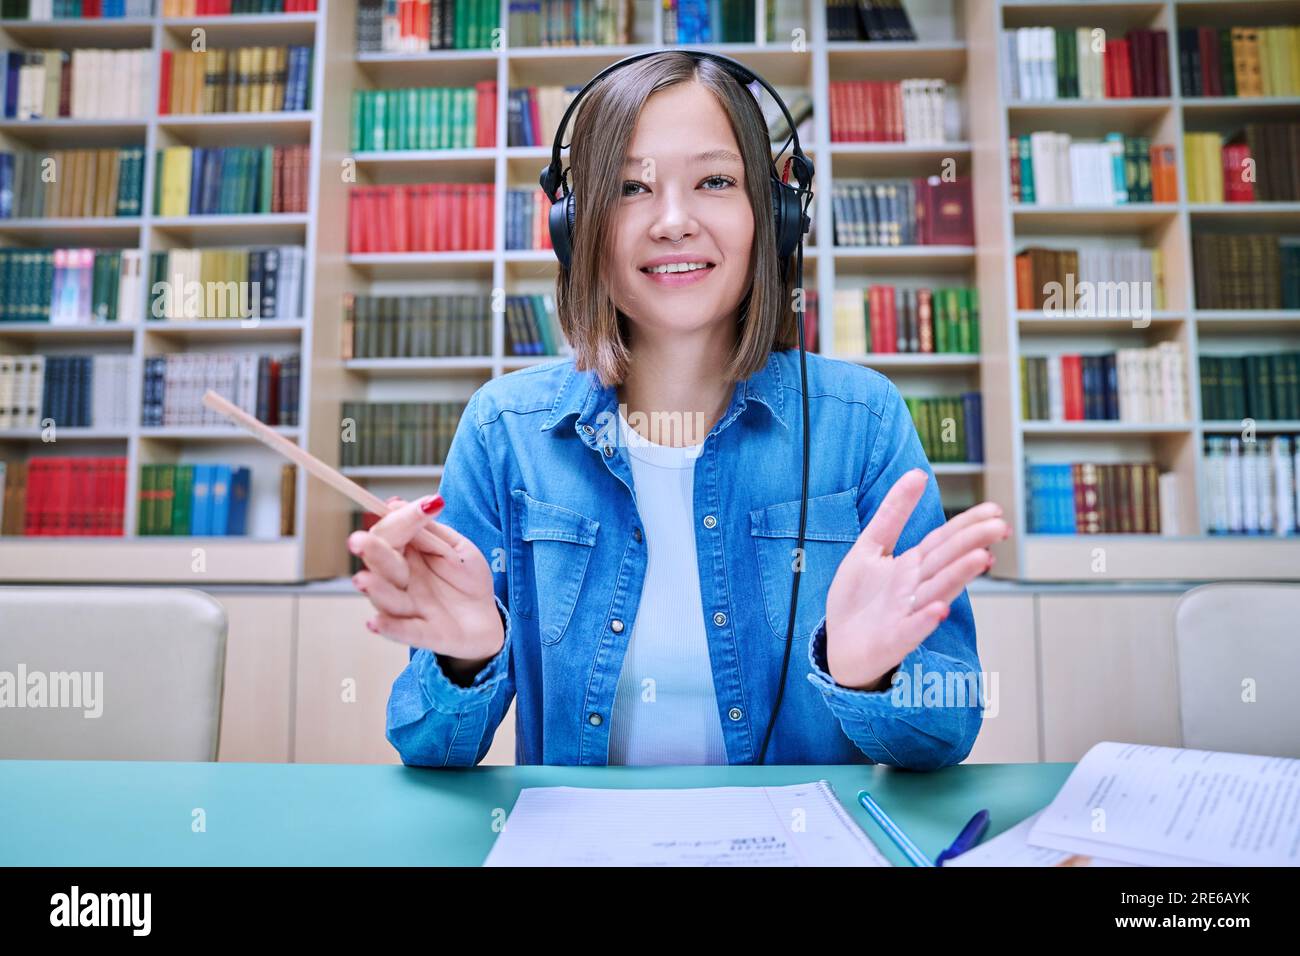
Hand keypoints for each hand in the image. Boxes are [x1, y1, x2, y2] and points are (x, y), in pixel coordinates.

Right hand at [348, 494, 503, 680]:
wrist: (486, 618)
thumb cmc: (466, 580)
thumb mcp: (458, 549)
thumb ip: (431, 532)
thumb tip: (395, 504)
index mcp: (406, 555)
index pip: (392, 534)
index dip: (402, 520)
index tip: (427, 506)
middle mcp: (401, 581)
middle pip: (381, 564)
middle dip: (372, 552)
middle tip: (359, 540)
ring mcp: (410, 608)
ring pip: (387, 598)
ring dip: (376, 589)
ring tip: (363, 580)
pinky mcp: (424, 634)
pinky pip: (404, 631)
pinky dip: (390, 627)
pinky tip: (375, 623)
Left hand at [824, 468, 1008, 690]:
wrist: (840, 646)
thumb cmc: (859, 598)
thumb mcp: (870, 547)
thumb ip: (893, 514)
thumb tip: (917, 474)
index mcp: (913, 565)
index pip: (945, 540)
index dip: (968, 524)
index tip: (995, 509)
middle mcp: (916, 587)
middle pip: (947, 561)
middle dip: (972, 543)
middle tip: (1001, 527)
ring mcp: (909, 613)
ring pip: (938, 590)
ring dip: (959, 576)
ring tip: (982, 558)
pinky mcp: (895, 639)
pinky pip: (913, 628)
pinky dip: (926, 619)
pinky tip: (940, 609)